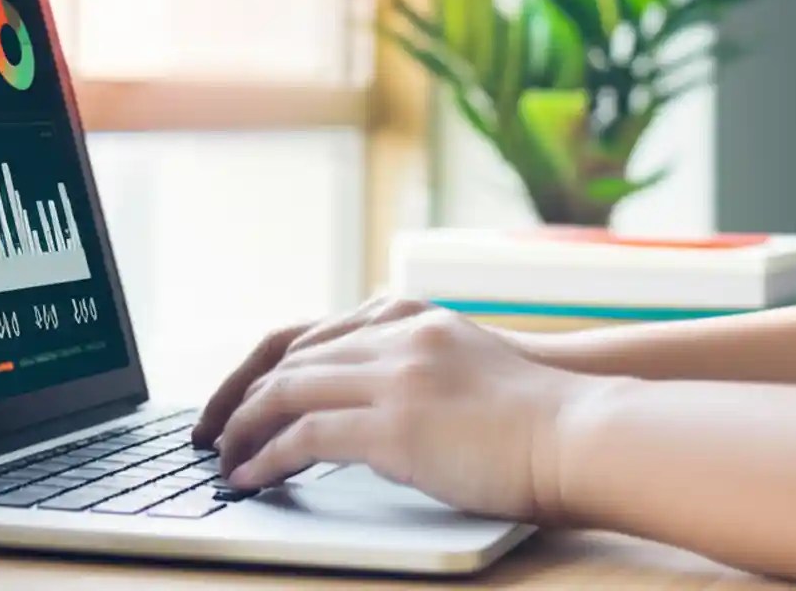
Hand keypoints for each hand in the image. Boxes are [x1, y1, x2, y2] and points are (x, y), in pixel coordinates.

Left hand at [192, 297, 599, 520]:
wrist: (582, 432)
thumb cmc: (533, 414)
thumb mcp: (462, 365)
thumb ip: (407, 368)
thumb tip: (360, 407)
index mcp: (406, 318)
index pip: (308, 335)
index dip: (262, 371)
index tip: (237, 400)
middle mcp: (393, 336)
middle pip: (287, 360)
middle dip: (240, 400)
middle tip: (213, 434)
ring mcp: (394, 377)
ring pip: (287, 392)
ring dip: (244, 429)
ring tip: (224, 460)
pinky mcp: (396, 425)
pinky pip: (305, 435)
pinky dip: (267, 457)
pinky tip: (252, 477)